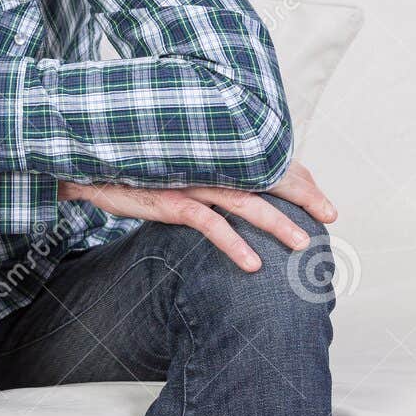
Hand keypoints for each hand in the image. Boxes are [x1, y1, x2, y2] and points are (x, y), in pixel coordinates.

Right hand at [60, 160, 337, 272]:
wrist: (84, 162)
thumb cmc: (130, 166)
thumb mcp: (173, 166)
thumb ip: (204, 173)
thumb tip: (230, 189)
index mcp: (212, 150)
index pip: (265, 159)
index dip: (296, 175)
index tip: (322, 196)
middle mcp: (207, 160)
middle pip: (266, 176)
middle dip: (302, 195)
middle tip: (331, 215)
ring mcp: (189, 179)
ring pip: (245, 202)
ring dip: (277, 224)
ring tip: (303, 244)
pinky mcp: (168, 199)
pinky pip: (208, 224)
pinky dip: (232, 244)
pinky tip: (252, 265)